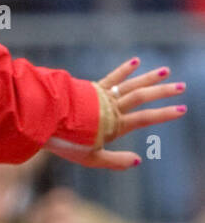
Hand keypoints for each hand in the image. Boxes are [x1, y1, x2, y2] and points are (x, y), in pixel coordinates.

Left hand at [46, 57, 186, 169]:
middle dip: (163, 92)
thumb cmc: (64, 141)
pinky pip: (111, 77)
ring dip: (149, 78)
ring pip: (130, 84)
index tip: (181, 109)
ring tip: (165, 70)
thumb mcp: (90, 158)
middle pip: (141, 97)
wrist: (41, 118)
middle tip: (181, 86)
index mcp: (114, 125)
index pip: (145, 118)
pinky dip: (124, 70)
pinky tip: (136, 61)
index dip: (164, 114)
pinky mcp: (89, 88)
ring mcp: (101, 95)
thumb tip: (138, 161)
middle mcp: (111, 107)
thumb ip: (114, 160)